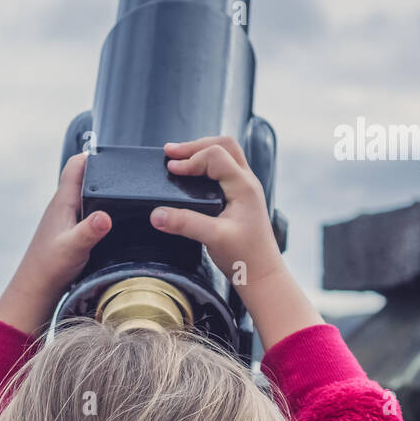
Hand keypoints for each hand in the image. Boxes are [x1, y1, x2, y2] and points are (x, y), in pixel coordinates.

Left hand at [0, 152, 111, 335]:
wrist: (35, 290)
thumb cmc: (48, 268)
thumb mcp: (73, 248)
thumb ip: (89, 231)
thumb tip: (105, 216)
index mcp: (62, 202)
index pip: (76, 165)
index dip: (94, 155)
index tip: (117, 155)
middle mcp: (64, 206)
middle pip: (85, 177)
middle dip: (105, 172)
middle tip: (131, 174)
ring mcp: (67, 218)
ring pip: (87, 195)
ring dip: (103, 192)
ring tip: (128, 193)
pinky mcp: (71, 231)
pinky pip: (88, 212)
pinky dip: (101, 211)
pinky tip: (115, 220)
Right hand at [151, 136, 321, 350]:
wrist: (263, 276)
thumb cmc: (245, 258)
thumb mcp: (213, 238)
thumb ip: (184, 223)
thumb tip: (156, 214)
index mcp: (243, 187)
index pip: (215, 156)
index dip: (190, 159)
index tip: (171, 170)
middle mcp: (247, 182)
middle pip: (223, 145)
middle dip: (195, 145)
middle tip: (170, 152)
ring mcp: (246, 189)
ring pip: (226, 154)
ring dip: (201, 152)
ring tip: (178, 158)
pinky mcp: (241, 198)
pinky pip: (225, 169)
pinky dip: (206, 165)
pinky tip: (192, 175)